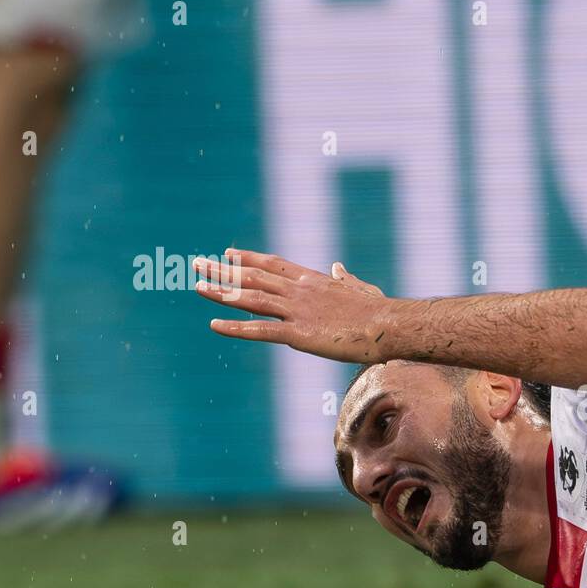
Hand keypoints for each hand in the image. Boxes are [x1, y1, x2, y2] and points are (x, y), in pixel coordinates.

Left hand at [193, 248, 397, 362]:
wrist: (388, 324)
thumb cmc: (380, 311)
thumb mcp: (361, 290)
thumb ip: (347, 279)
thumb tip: (340, 267)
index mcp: (313, 280)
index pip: (273, 264)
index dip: (248, 258)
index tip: (227, 253)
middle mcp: (299, 291)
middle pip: (254, 277)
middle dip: (223, 270)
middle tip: (197, 264)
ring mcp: (297, 311)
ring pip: (251, 298)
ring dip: (222, 292)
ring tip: (198, 287)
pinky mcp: (299, 334)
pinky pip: (260, 330)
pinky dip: (235, 327)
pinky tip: (214, 325)